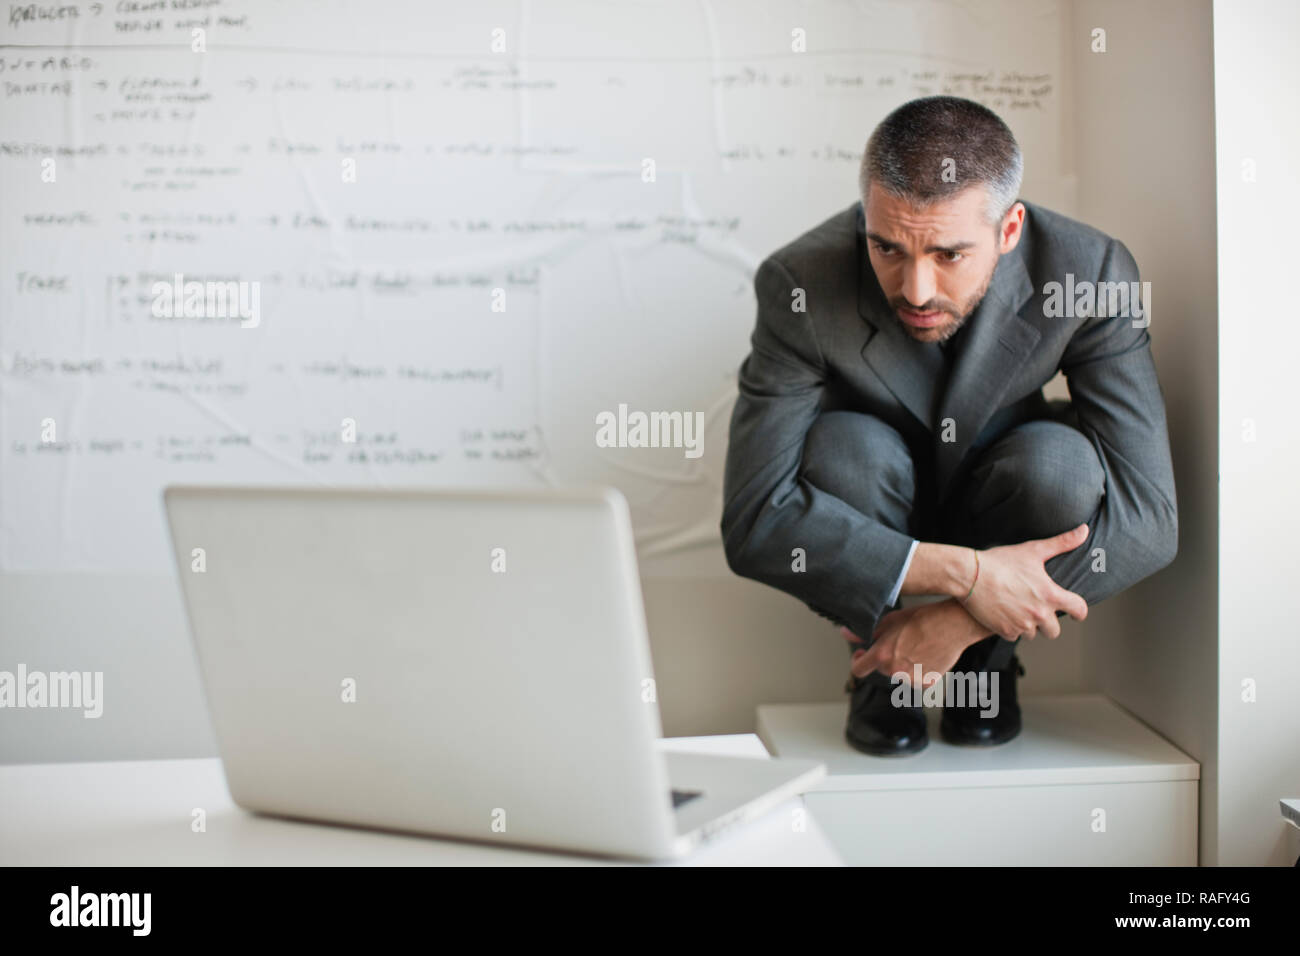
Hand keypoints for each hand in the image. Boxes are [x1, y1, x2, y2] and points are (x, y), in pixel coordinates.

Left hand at [847, 601, 970, 685]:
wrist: (953, 624)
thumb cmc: (921, 618)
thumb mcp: (889, 620)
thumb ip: (865, 632)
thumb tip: (845, 634)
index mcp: (882, 655)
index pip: (858, 669)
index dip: (857, 660)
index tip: (862, 653)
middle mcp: (895, 671)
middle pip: (880, 669)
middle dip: (884, 657)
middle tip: (899, 641)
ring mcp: (911, 679)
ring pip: (898, 674)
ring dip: (901, 664)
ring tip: (916, 645)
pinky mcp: (927, 682)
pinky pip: (915, 679)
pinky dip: (918, 670)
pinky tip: (926, 654)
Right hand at [958, 524, 1089, 640]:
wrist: (970, 575)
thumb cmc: (1001, 562)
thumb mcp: (1033, 550)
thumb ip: (1062, 543)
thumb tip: (1084, 530)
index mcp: (1050, 595)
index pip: (1079, 610)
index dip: (1079, 612)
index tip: (1075, 613)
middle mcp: (1039, 614)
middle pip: (1054, 631)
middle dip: (1048, 623)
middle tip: (1037, 610)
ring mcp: (1022, 624)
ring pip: (1032, 634)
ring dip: (1028, 625)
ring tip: (1017, 610)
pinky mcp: (1005, 631)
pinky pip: (1014, 636)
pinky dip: (1011, 628)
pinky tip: (1004, 614)